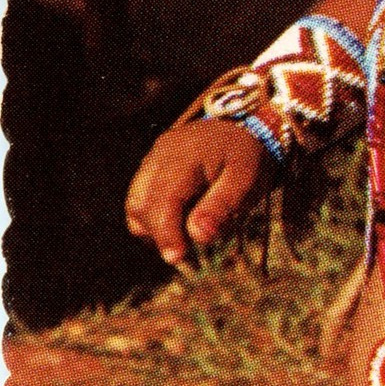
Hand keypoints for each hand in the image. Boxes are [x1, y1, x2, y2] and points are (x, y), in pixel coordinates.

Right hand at [125, 119, 272, 264]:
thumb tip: (198, 236)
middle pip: (141, 203)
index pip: (163, 199)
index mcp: (184, 157)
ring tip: (182, 238)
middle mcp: (160, 155)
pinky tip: (178, 223)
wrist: (244, 127)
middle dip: (159, 233)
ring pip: (135, 201)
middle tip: (184, 254)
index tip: (176, 258)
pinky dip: (153, 215)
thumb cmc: (247, 158)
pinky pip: (141, 195)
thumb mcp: (246, 181)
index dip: (165, 232)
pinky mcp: (151, 166)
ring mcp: (152, 159)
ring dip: (152, 226)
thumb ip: (221, 206)